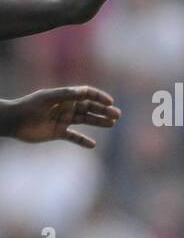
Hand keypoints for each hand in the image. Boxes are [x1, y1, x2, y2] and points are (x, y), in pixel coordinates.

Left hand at [0, 86, 120, 147]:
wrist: (13, 122)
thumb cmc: (28, 107)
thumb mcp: (47, 98)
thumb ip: (65, 95)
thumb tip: (84, 93)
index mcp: (64, 97)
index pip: (86, 94)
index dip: (99, 97)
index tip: (110, 102)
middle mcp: (66, 108)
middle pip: (89, 108)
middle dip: (104, 110)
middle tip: (116, 115)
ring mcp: (63, 120)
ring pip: (86, 120)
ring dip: (99, 122)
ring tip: (111, 124)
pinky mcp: (59, 132)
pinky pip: (74, 137)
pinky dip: (83, 141)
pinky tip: (92, 145)